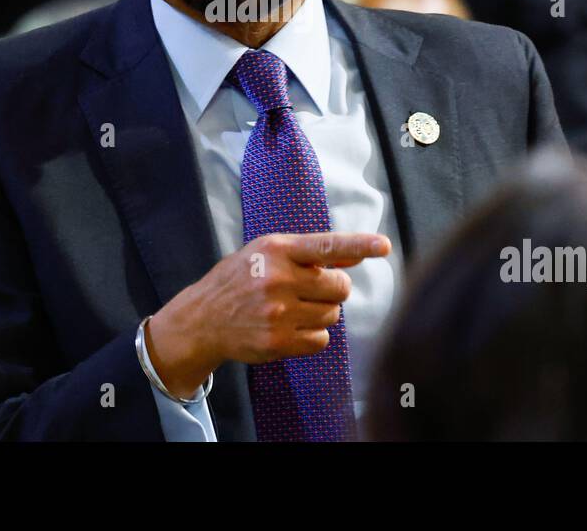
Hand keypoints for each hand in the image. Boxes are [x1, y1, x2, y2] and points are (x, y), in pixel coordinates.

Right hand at [144, 231, 390, 398]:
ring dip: (322, 313)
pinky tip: (291, 328)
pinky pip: (321, 340)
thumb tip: (354, 258)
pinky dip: (313, 336)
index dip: (358, 245)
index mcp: (276, 249)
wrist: (203, 318)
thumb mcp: (268, 253)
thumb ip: (310, 254)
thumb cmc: (240, 279)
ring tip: (294, 309)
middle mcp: (277, 278)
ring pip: (332, 315)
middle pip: (339, 288)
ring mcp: (277, 312)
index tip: (384, 246)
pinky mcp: (277, 341)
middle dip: (333, 290)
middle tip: (311, 290)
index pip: (325, 245)